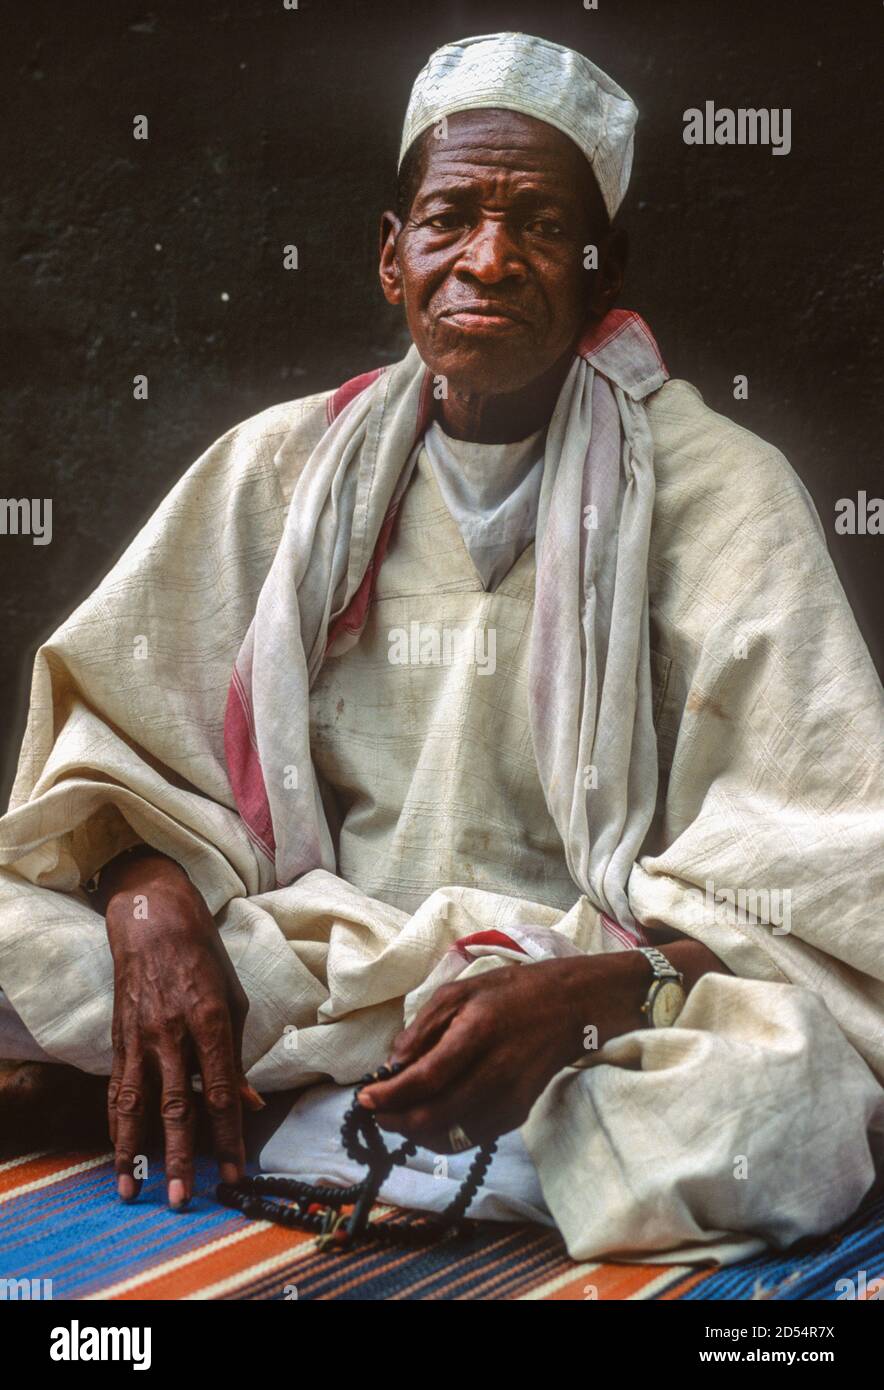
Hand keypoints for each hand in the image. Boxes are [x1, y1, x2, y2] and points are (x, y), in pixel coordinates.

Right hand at [102, 851, 258, 1207]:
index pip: (221, 1090)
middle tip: (182, 1198)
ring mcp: (141, 1036)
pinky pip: (118, 1088)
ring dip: (136, 1151)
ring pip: (138, 1104)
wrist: (154, 922)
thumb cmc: (204, 958)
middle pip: (178, 1106)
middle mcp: (173, 1032)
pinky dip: (116, 1124)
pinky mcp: (121, 1037)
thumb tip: (248, 1104)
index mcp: (211, 1020)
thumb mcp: (234, 1000)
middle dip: (181, 1157)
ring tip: (134, 1191)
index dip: (228, 1135)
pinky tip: (118, 1153)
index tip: (233, 1171)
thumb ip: (238, 1056)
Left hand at [357, 952, 646, 1152]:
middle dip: (395, 1120)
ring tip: (396, 1116)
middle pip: (435, 1116)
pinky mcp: (517, 1114)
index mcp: (477, 1033)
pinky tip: (427, 1120)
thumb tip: (393, 1065)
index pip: (426, 1078)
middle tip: (375, 1112)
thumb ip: (423, 1026)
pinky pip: (471, 1138)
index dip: (390, 1095)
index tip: (364, 1097)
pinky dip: (442, 1136)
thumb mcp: (460, 991)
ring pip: (451, 1135)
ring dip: (415, 1133)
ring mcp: (509, 1099)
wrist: (569, 1008)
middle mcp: (495, 1073)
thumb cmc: (509, 992)